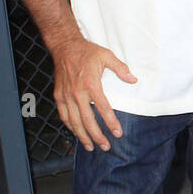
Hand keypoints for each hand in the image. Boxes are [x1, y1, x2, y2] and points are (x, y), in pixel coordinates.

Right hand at [51, 35, 136, 150]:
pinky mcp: (59, 96)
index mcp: (91, 84)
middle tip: (105, 146)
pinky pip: (64, 115)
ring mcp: (66, 95)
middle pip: (87, 120)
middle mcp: (77, 93)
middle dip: (97, 136)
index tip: (117, 133)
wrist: (64, 46)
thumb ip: (121, 69)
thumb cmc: (86, 52)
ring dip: (82, 136)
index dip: (111, 123)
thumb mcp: (106, 56)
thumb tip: (133, 79)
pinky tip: (77, 133)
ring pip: (74, 121)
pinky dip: (70, 126)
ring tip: (91, 147)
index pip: (103, 108)